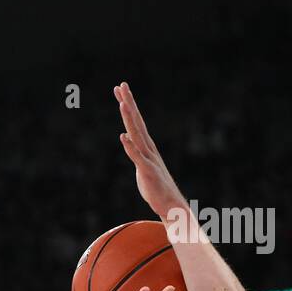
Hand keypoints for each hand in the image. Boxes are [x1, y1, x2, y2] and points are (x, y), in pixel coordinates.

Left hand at [114, 82, 188, 220]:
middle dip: (128, 103)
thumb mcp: (142, 168)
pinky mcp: (148, 172)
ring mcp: (149, 159)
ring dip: (130, 119)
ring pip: (137, 135)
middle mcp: (148, 148)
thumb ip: (136, 154)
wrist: (171, 205)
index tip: (120, 89)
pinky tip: (122, 137)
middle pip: (136, 121)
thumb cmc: (156, 188)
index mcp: (146, 146)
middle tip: (121, 85)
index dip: (127, 105)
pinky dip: (130, 147)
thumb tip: (130, 141)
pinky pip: (137, 157)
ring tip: (122, 104)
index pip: (135, 121)